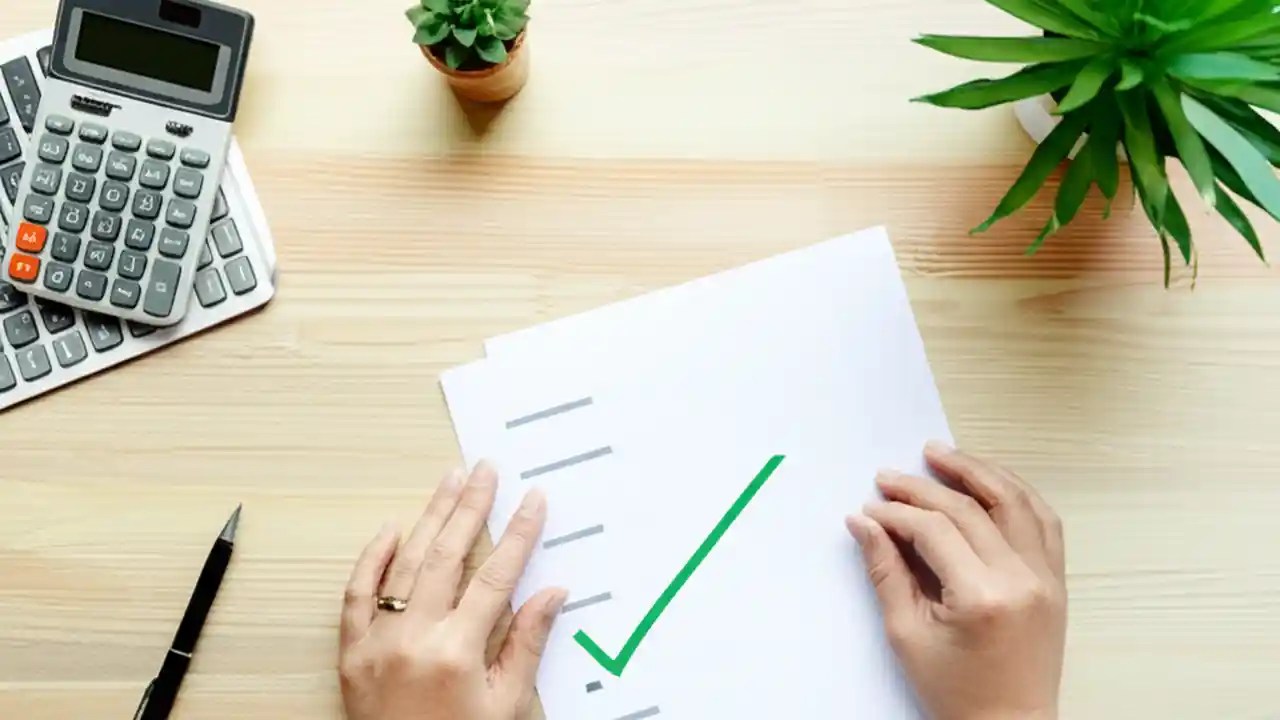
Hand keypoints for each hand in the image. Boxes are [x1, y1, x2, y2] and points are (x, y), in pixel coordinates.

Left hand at [339, 463, 567, 719]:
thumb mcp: (506, 705)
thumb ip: (527, 644)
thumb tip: (552, 593)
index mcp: (457, 652)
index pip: (496, 576)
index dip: (519, 534)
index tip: (533, 502)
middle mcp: (414, 639)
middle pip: (448, 555)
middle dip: (472, 507)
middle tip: (487, 471)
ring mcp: (377, 642)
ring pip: (405, 563)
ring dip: (430, 517)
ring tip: (450, 481)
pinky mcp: (351, 652)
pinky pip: (356, 593)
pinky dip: (372, 558)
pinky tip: (391, 528)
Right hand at [847, 442, 1065, 719]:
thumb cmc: (957, 693)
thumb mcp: (907, 634)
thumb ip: (886, 572)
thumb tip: (864, 524)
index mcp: (982, 597)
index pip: (934, 530)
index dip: (896, 513)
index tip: (870, 509)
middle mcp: (1021, 580)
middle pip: (969, 509)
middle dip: (924, 488)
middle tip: (890, 477)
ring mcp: (1046, 578)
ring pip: (1014, 502)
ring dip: (978, 472)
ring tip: (942, 455)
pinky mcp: (1056, 582)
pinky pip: (1043, 522)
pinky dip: (1016, 494)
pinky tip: (990, 480)